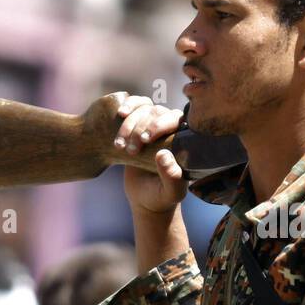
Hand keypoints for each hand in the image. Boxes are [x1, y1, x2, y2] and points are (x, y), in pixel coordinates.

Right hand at [115, 95, 187, 214]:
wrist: (145, 198)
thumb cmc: (162, 196)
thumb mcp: (169, 192)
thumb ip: (171, 177)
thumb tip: (163, 154)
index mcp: (184, 141)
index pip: (177, 120)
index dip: (160, 124)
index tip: (145, 140)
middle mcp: (171, 129)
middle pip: (157, 112)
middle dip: (140, 128)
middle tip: (132, 149)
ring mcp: (154, 124)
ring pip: (143, 109)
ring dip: (129, 124)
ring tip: (120, 146)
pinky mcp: (139, 124)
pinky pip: (135, 106)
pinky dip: (127, 107)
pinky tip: (119, 114)